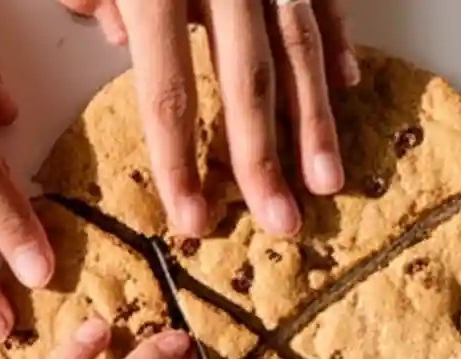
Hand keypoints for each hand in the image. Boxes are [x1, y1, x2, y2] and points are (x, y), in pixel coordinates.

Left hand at [62, 0, 358, 236]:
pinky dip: (339, 40)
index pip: (167, 94)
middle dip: (265, 160)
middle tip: (282, 223)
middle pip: (247, 83)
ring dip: (315, 120)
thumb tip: (112, 33)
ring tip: (328, 181)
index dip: (180, 164)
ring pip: (298, 48)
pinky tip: (348, 87)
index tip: (193, 222)